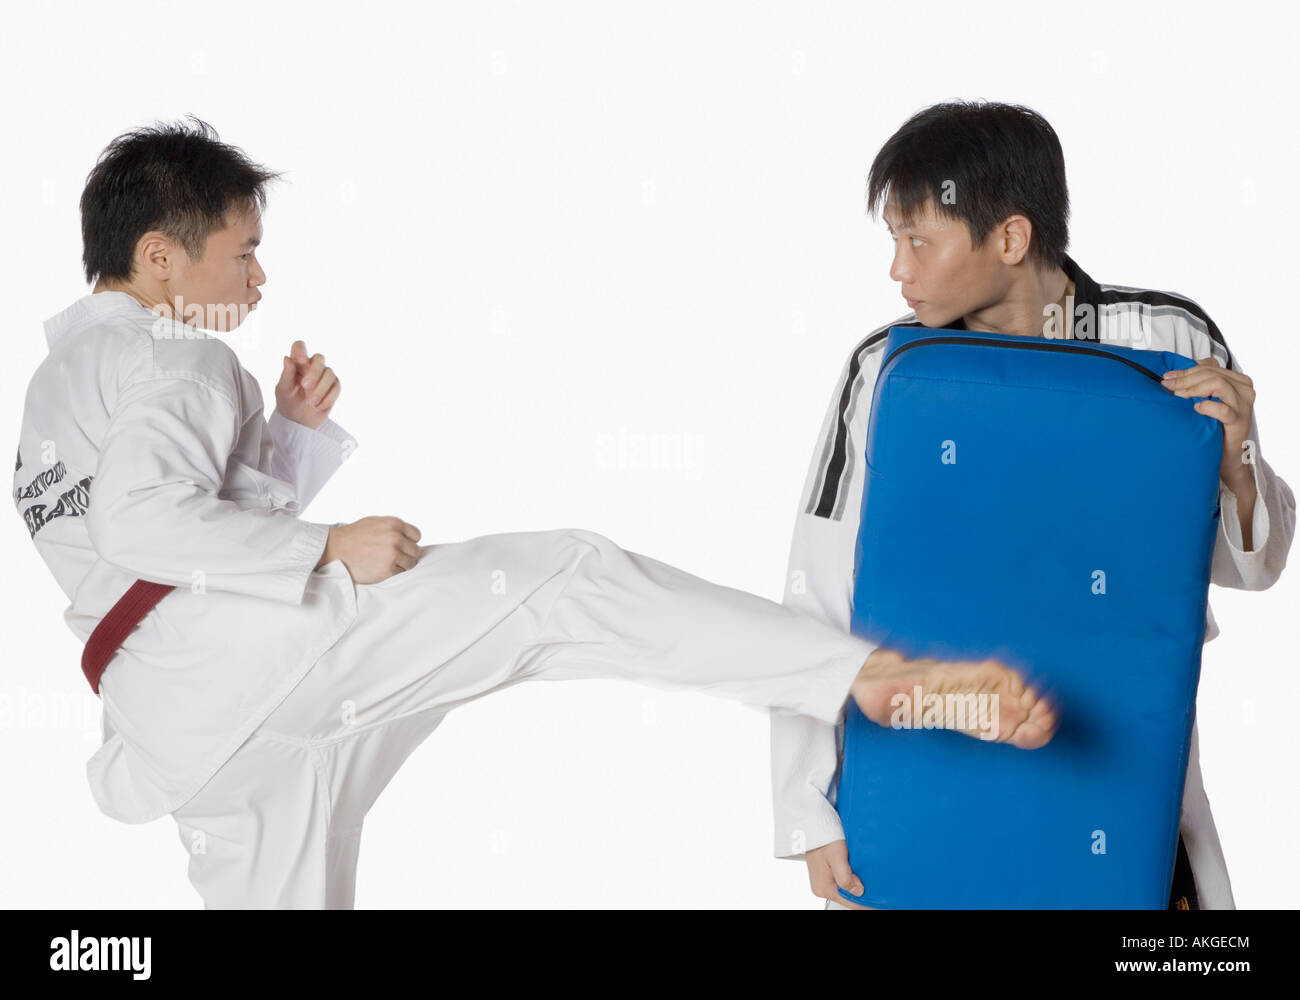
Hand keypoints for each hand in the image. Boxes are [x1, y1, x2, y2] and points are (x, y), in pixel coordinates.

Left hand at [276, 340, 339, 429]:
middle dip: (314, 372)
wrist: (298, 421)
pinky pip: (336, 388)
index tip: (300, 360)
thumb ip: (286, 374)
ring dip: (320, 388)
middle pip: (319, 358)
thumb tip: (287, 358)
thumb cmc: (288, 402)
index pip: (300, 347)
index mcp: (297, 363)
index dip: (301, 350)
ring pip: (329, 373)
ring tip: (311, 402)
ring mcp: (325, 376)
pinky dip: (327, 398)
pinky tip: (318, 406)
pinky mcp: (334, 387)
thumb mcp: (283, 390)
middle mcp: (312, 366)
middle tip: (305, 386)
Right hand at [317, 516, 421, 583]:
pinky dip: (394, 572)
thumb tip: (408, 536)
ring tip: (389, 563)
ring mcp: (392, 554)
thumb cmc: (353, 535)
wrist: (335, 548)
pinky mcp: (387, 569)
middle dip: (407, 554)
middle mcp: (395, 538)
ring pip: (411, 563)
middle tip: (395, 557)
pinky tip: (382, 568)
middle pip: (415, 550)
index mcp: (394, 524)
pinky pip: (400, 573)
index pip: (417, 535)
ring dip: (402, 565)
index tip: (402, 546)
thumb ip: (393, 528)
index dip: (410, 542)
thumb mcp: (375, 522)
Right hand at [805, 840, 873, 909]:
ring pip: (844, 891)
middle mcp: (821, 888)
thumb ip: (845, 877)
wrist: (814, 827)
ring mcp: (822, 883)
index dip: (865, 902)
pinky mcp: (824, 876)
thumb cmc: (824, 838)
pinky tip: (856, 874)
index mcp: (824, 887)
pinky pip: (841, 883)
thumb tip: (858, 892)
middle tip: (874, 888)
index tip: (877, 900)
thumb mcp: (836, 856)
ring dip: (856, 887)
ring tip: (867, 880)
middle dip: (861, 894)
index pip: (850, 903)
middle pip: (847, 898)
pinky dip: (850, 880)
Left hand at [1162, 358, 1255, 492]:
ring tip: (1178, 396)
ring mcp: (1243, 405)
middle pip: (1211, 374)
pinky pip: (1224, 410)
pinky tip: (1196, 408)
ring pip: (1218, 384)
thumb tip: (1172, 376)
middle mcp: (1243, 389)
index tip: (1167, 377)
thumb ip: (1198, 385)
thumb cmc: (1215, 426)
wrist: (1227, 455)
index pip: (1210, 367)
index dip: (1186, 370)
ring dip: (1194, 388)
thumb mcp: (1207, 401)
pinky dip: (1208, 407)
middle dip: (1185, 378)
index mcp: (1236, 381)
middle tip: (1167, 386)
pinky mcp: (1239, 421)